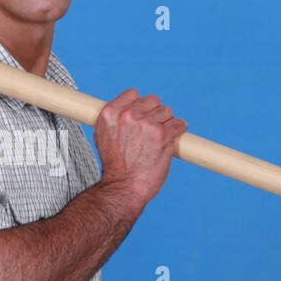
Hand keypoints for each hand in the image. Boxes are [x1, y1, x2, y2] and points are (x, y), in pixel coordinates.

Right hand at [93, 87, 187, 209]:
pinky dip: (179, 130)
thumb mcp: (101, 136)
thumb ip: (113, 120)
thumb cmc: (114, 166)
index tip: (141, 116)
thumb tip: (124, 110)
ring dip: (167, 123)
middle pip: (153, 101)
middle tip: (152, 131)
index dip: (140, 105)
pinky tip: (173, 138)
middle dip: (155, 114)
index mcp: (110, 113)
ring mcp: (146, 124)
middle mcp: (128, 115)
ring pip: (167, 112)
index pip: (133, 93)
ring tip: (159, 139)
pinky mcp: (162, 135)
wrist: (123, 187)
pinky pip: (179, 124)